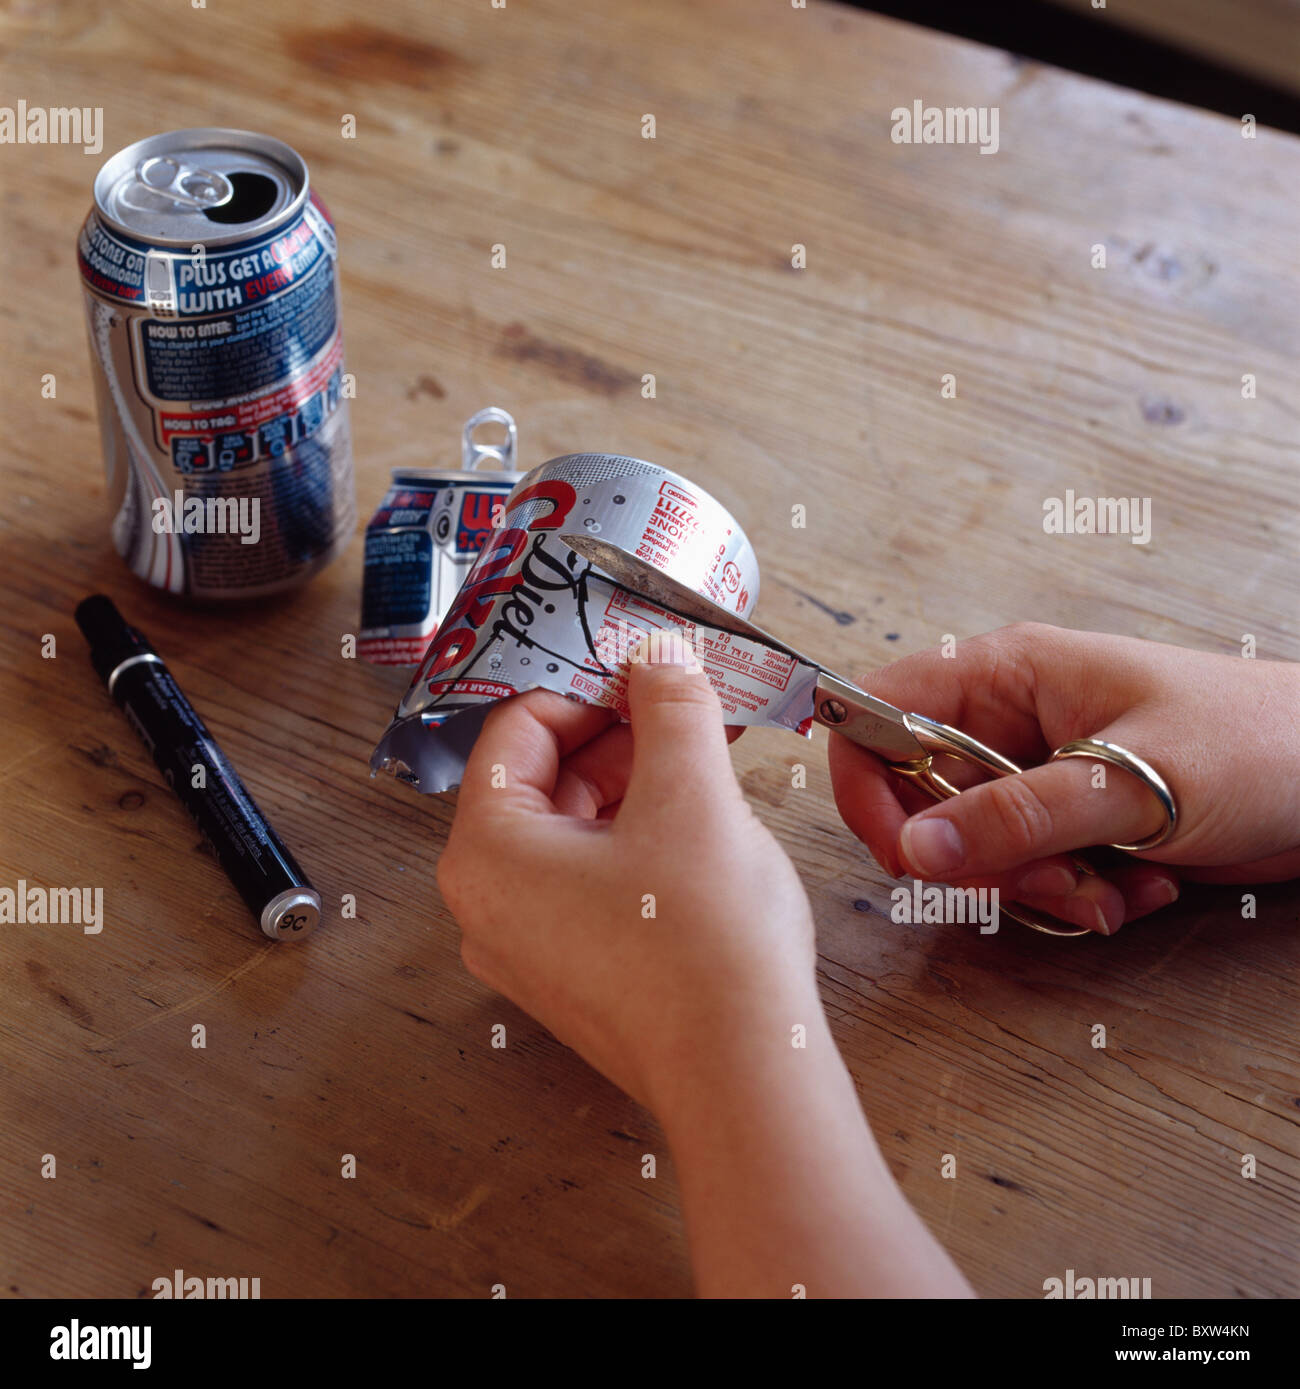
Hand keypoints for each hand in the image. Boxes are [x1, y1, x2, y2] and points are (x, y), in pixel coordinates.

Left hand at [437, 637, 972, 1295]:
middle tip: (686, 706)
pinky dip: (640, 838)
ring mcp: (530, 947)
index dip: (587, 687)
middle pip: (543, 779)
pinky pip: (592, 880)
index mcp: (485, 852)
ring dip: (637, 782)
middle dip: (620, 734)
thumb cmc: (704, 943)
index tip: (646, 673)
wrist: (745, 1072)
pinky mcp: (576, 975)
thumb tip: (659, 661)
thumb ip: (670, 707)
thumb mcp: (690, 794)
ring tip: (707, 755)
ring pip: (573, 830)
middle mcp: (488, 903)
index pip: (518, 728)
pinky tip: (702, 821)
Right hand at [829, 623, 1299, 934]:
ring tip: (1109, 886)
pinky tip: (1135, 887)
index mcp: (1007, 673)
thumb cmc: (1259, 742)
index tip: (903, 853)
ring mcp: (1038, 772)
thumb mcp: (1133, 781)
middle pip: (919, 797)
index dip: (867, 783)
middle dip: (975, 860)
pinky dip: (1069, 895)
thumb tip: (915, 849)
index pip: (879, 711)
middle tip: (1044, 882)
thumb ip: (1017, 817)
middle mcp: (1009, 719)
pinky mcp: (1070, 818)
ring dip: (1032, 887)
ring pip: (973, 848)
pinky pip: (1025, 870)